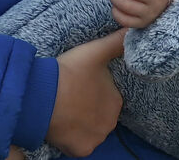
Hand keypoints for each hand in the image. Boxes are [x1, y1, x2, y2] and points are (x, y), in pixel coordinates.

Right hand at [48, 28, 126, 156]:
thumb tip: (134, 30)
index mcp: (116, 101)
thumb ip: (116, 42)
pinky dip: (69, 138)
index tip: (76, 84)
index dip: (90, 91)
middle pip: (97, 116)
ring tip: (61, 109)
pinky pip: (77, 145)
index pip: (106, 98)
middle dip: (86, 109)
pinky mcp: (81, 150)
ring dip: (78, 123)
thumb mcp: (95, 51)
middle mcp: (110, 123)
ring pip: (87, 130)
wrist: (43, 96)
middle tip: (67, 96)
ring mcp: (96, 138)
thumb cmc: (69, 72)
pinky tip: (59, 124)